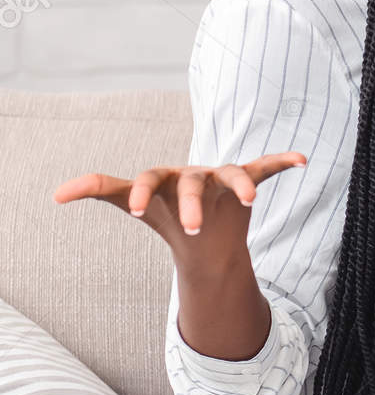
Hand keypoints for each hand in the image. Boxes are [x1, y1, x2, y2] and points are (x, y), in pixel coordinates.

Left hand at [53, 153, 306, 269]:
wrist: (203, 233)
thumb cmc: (164, 212)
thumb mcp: (133, 201)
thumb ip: (98, 190)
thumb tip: (53, 194)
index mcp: (164, 177)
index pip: (150, 176)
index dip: (142, 190)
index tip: (135, 211)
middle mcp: (194, 173)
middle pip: (192, 180)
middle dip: (192, 203)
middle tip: (192, 229)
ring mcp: (222, 176)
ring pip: (232, 174)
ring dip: (240, 185)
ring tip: (249, 202)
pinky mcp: (248, 180)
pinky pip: (266, 167)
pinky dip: (282, 161)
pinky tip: (300, 161)